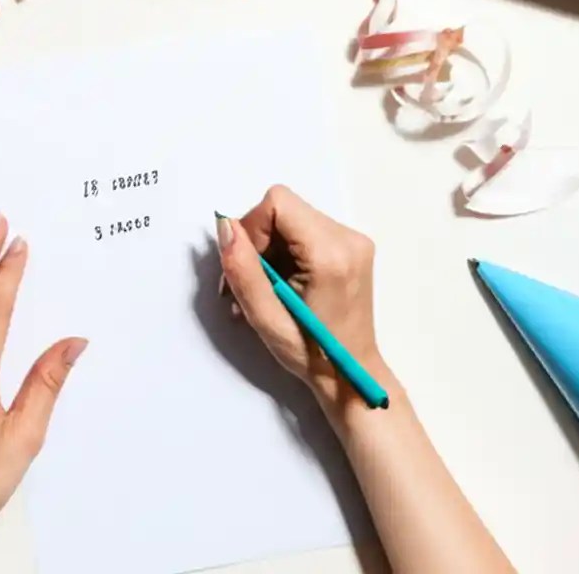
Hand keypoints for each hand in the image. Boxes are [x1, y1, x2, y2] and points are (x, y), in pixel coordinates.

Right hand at [216, 185, 382, 409]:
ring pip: (292, 219)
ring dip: (269, 249)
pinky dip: (285, 252)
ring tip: (265, 289)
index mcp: (331, 253)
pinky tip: (283, 283)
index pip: (278, 203)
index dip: (252, 229)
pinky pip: (304, 231)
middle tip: (249, 285)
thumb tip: (225, 227)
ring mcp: (354, 240)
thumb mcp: (266, 318)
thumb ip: (243, 270)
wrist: (350, 375)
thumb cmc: (310, 353)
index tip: (249, 268)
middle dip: (258, 242)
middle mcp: (348, 237)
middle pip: (284, 210)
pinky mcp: (351, 247)